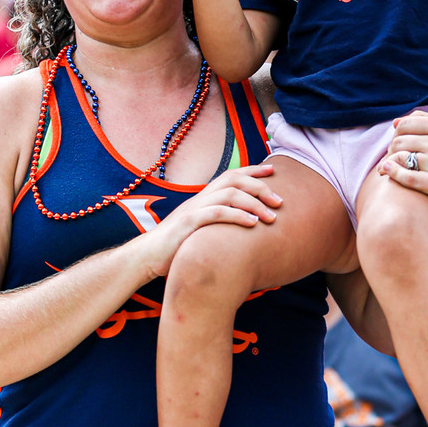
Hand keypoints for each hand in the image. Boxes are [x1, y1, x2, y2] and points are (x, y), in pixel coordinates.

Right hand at [136, 163, 281, 278]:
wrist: (146, 256)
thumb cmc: (176, 246)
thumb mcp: (200, 229)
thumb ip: (217, 221)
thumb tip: (241, 224)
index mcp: (203, 197)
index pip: (231, 175)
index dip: (253, 170)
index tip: (274, 169)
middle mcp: (200, 198)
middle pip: (234, 180)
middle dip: (261, 187)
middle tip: (281, 202)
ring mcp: (193, 209)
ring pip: (229, 194)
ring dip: (255, 204)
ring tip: (272, 216)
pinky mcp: (188, 223)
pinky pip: (217, 214)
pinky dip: (237, 216)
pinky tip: (253, 224)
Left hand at [379, 111, 427, 214]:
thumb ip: (426, 122)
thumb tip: (395, 122)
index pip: (405, 124)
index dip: (396, 134)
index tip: (398, 145)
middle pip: (399, 141)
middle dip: (391, 150)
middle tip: (393, 159)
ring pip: (400, 157)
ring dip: (390, 163)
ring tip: (388, 168)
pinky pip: (407, 177)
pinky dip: (393, 173)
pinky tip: (387, 172)